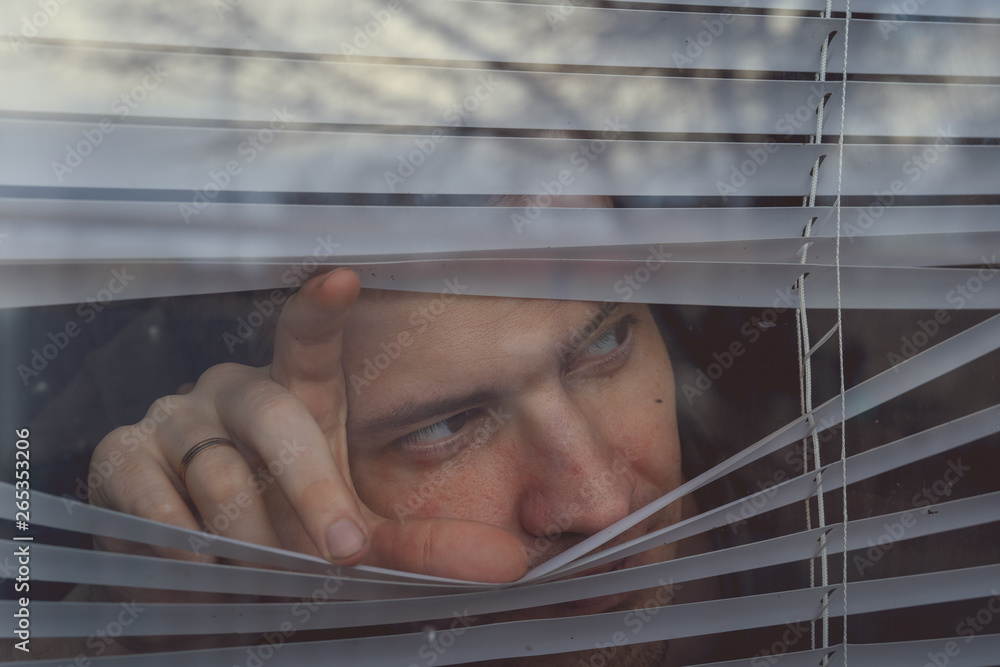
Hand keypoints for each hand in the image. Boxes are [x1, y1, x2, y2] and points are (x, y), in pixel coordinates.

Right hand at [90, 268, 526, 583]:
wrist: (187, 555)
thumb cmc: (280, 521)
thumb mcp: (352, 531)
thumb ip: (422, 545)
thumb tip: (512, 564)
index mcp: (295, 398)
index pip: (309, 344)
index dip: (321, 312)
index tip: (343, 276)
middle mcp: (234, 391)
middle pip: (276, 418)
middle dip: (310, 492)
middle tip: (339, 555)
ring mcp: (175, 418)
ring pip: (220, 472)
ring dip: (249, 537)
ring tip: (263, 572)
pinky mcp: (123, 454)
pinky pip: (150, 494)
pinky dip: (179, 541)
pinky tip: (194, 564)